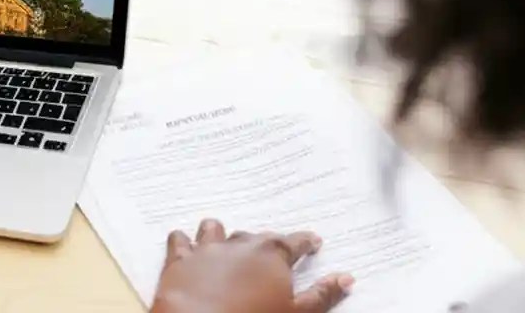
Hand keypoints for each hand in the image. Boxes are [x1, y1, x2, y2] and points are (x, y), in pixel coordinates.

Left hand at [152, 219, 353, 312]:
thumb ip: (321, 295)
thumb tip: (346, 278)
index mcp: (272, 255)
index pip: (295, 242)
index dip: (305, 242)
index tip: (313, 241)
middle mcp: (240, 244)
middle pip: (257, 237)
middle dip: (266, 245)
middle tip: (273, 255)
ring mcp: (207, 249)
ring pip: (215, 229)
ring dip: (221, 235)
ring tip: (225, 244)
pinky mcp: (178, 259)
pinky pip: (179, 239)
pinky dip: (184, 241)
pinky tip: (186, 246)